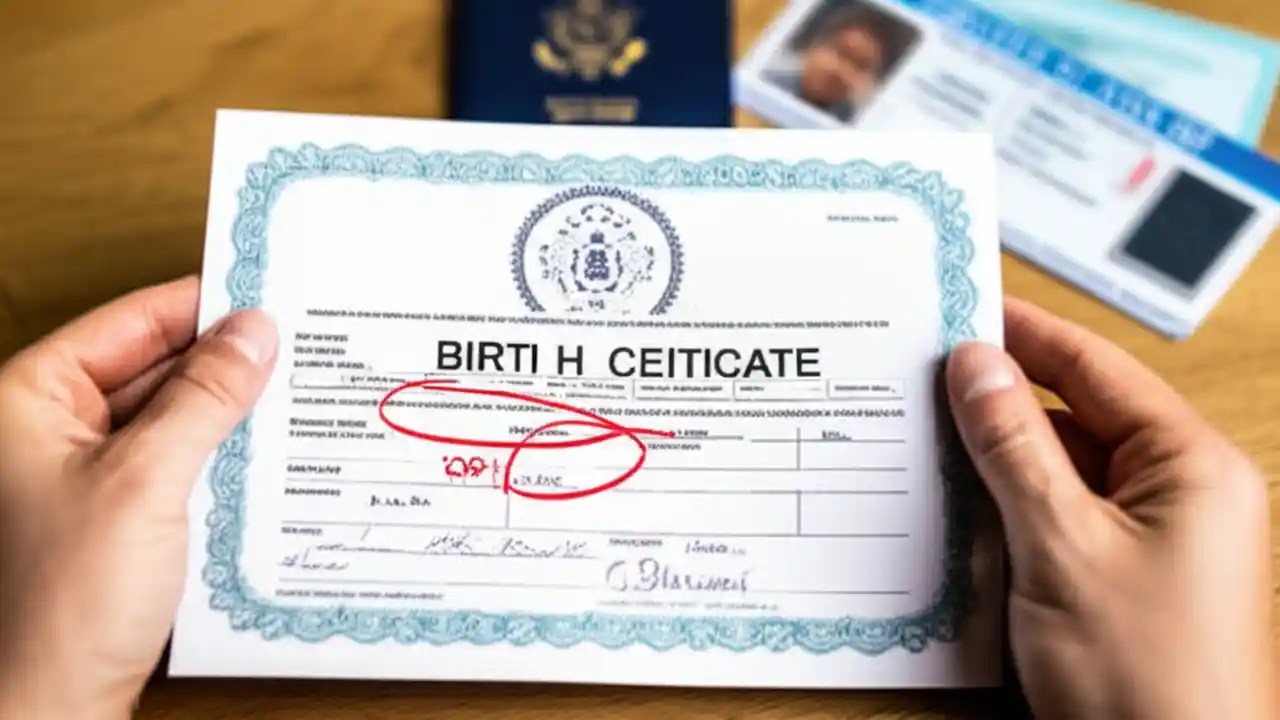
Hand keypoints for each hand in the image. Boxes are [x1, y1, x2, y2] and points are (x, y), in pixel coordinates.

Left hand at [0, 276, 276, 718]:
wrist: (53, 708)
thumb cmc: (66, 603)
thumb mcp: (145, 480)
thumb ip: (202, 397)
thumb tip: (253, 333)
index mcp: (31, 400)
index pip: (131, 322)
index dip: (203, 304)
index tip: (270, 292)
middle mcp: (52, 431)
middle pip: (156, 368)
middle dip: (227, 363)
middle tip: (301, 348)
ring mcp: (85, 476)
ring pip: (174, 419)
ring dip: (230, 416)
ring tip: (296, 400)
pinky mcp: (118, 519)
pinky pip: (179, 466)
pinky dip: (222, 460)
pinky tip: (267, 459)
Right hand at [947, 299, 1273, 718]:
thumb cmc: (1143, 678)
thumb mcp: (1060, 544)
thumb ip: (1014, 445)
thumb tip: (975, 364)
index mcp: (1194, 464)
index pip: (1095, 368)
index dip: (1025, 333)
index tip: (963, 306)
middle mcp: (1186, 491)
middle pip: (1081, 414)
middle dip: (1003, 397)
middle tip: (926, 373)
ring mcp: (1161, 537)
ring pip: (1067, 467)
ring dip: (1003, 455)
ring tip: (931, 433)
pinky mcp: (1130, 576)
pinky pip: (1065, 515)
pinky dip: (1015, 504)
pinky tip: (963, 502)